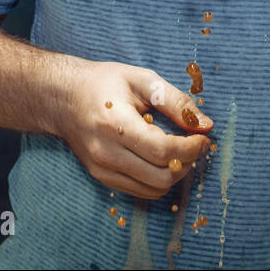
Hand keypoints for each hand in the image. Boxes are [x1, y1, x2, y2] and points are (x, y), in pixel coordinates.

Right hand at [53, 60, 213, 200]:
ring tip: (180, 151)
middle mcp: (106, 152)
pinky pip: (140, 191)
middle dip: (188, 162)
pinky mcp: (101, 178)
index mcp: (115, 124)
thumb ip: (176, 102)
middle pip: (161, 176)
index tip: (204, 138)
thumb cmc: (104, 83)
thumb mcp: (142, 80)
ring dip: (175, 174)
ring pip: (153, 189)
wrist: (63, 97)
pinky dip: (159, 179)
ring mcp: (101, 169)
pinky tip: (161, 159)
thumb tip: (206, 125)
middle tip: (196, 144)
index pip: (163, 151)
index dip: (191, 148)